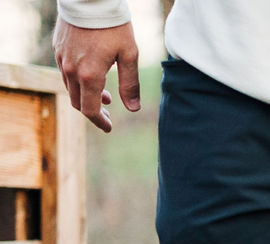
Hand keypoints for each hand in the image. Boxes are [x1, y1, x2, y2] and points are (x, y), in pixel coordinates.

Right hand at [54, 19, 140, 133]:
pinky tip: (92, 77)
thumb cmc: (113, 26)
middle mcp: (71, 70)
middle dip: (93, 111)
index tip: (109, 127)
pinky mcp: (58, 50)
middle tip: (108, 112)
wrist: (90, 0)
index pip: (90, 110)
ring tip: (105, 95)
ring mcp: (62, 59)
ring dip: (86, 96)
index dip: (99, 122)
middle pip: (78, 102)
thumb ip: (130, 84)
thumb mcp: (129, 55)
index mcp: (89, 76)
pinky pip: (65, 73)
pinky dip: (78, 82)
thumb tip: (133, 109)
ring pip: (71, 88)